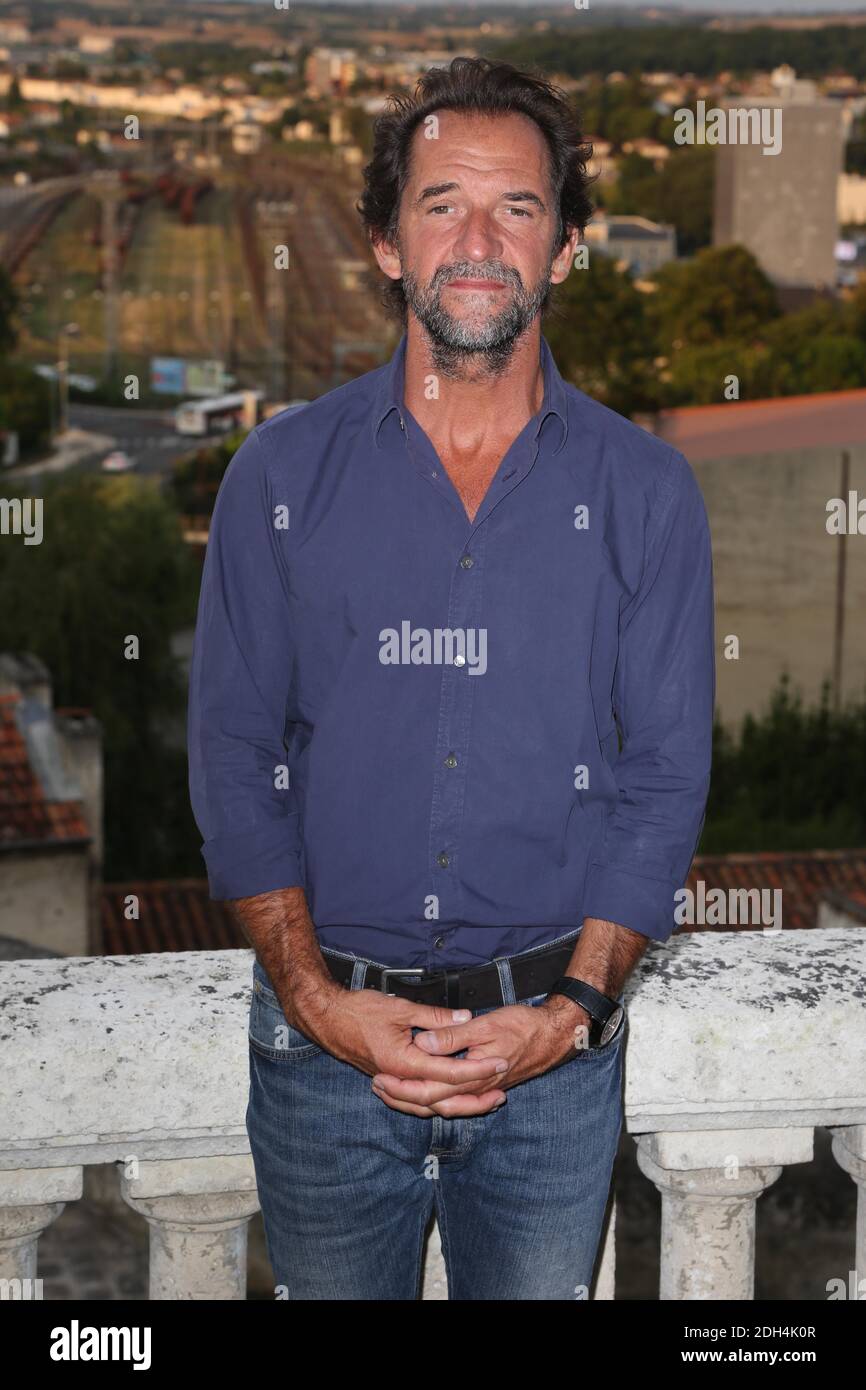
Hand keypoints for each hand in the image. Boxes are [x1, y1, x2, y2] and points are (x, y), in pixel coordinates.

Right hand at [293, 980, 511, 1102]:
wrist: (328, 1019)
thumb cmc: (359, 1011)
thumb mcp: (401, 1008)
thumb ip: (435, 1017)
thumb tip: (465, 1018)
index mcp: (404, 1062)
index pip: (449, 1072)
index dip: (477, 1069)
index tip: (499, 1063)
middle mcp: (400, 1079)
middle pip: (443, 1100)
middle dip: (474, 1097)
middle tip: (500, 1092)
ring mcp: (394, 1083)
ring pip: (430, 1106)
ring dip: (458, 1105)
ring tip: (484, 1102)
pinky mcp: (390, 1081)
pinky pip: (416, 1102)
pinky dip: (437, 1103)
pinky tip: (450, 1099)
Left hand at [370, 996, 589, 1117]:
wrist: (555, 1036)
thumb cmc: (523, 1027)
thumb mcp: (486, 1025)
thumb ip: (453, 1036)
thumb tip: (423, 1043)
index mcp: (470, 1076)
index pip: (428, 1090)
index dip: (401, 1087)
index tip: (380, 1077)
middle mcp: (473, 1089)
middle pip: (431, 1103)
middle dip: (402, 1097)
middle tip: (378, 1086)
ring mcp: (480, 1090)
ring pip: (443, 1104)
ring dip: (416, 1100)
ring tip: (393, 1091)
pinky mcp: (485, 1085)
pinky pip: (456, 1099)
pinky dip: (437, 1098)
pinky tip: (428, 1093)